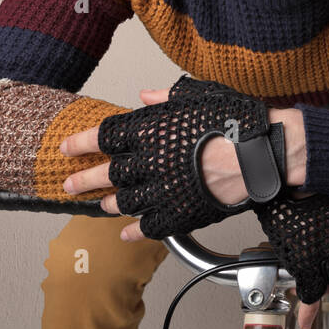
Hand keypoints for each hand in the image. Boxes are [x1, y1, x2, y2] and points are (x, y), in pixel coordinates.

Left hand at [61, 75, 274, 240]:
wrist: (261, 153)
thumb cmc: (233, 121)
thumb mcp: (196, 96)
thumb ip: (165, 98)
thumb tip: (144, 96)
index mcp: (149, 130)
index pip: (103, 136)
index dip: (81, 143)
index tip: (66, 149)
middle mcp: (149, 161)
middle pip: (106, 174)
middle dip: (84, 180)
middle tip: (69, 186)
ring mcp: (162, 191)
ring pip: (125, 201)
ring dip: (109, 204)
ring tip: (100, 207)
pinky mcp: (179, 214)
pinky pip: (149, 226)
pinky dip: (135, 231)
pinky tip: (126, 233)